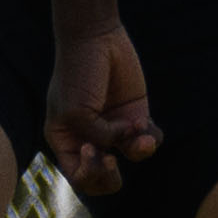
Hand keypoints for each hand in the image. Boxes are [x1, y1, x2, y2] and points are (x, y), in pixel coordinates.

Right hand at [43, 23, 160, 196]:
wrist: (95, 40)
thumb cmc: (76, 75)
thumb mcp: (75, 111)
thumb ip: (96, 136)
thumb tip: (121, 146)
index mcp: (66, 140)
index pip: (78, 175)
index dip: (88, 172)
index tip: (92, 149)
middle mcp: (90, 139)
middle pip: (104, 177)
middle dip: (112, 175)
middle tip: (114, 159)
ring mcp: (114, 128)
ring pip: (131, 157)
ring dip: (139, 149)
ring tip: (140, 132)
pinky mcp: (136, 116)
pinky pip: (150, 140)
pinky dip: (151, 136)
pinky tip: (143, 121)